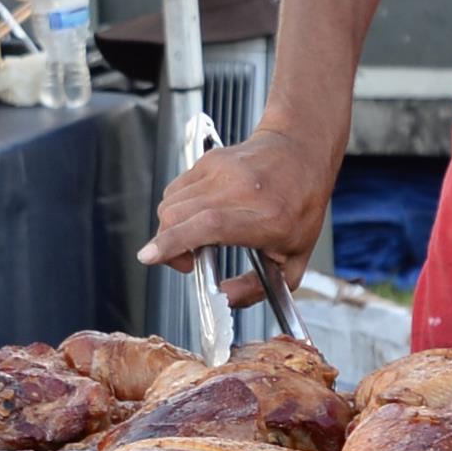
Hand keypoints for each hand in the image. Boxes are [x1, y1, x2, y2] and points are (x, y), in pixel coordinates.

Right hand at [136, 123, 334, 301]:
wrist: (299, 151)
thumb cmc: (301, 205)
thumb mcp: (294, 260)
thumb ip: (259, 288)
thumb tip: (225, 299)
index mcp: (266, 217)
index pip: (209, 225)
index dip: (175, 242)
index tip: (150, 257)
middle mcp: (240, 190)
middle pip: (179, 215)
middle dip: (168, 245)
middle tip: (190, 262)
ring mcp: (221, 171)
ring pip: (171, 204)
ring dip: (172, 229)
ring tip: (195, 240)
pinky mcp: (208, 161)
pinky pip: (176, 191)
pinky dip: (178, 210)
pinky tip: (198, 217)